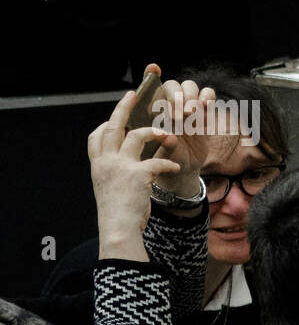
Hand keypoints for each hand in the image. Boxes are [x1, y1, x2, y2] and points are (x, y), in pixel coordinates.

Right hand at [88, 89, 182, 259]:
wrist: (119, 230)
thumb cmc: (118, 214)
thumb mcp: (110, 189)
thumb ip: (115, 173)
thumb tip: (127, 165)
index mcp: (98, 165)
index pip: (96, 136)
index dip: (106, 124)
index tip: (117, 118)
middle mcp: (105, 162)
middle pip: (113, 127)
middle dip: (123, 108)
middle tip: (133, 94)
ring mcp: (120, 167)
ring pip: (136, 136)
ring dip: (154, 132)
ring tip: (167, 134)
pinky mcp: (137, 175)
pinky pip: (158, 161)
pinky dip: (169, 163)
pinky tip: (176, 168)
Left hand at [151, 65, 216, 199]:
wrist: (184, 169)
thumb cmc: (166, 161)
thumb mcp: (163, 157)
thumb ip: (167, 145)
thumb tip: (171, 136)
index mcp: (154, 110)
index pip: (151, 86)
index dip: (151, 74)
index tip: (154, 69)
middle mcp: (170, 105)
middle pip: (174, 85)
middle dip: (177, 96)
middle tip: (180, 113)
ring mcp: (188, 107)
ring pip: (190, 86)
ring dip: (191, 96)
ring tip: (192, 112)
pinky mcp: (205, 113)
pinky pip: (208, 95)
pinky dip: (208, 97)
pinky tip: (205, 108)